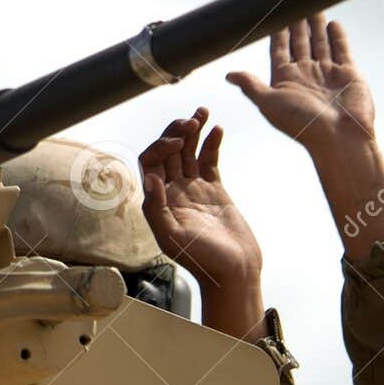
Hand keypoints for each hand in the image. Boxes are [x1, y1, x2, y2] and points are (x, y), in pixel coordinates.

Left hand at [139, 109, 266, 341]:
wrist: (234, 273)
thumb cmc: (202, 261)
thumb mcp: (173, 238)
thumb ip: (157, 209)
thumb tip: (150, 179)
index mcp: (158, 200)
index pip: (151, 162)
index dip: (160, 147)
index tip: (178, 141)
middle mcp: (172, 191)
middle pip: (168, 151)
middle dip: (176, 132)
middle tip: (191, 119)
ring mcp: (194, 189)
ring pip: (189, 152)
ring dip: (193, 131)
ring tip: (202, 111)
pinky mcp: (215, 190)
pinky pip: (210, 161)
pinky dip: (212, 144)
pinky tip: (218, 129)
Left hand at [228, 14, 383, 259]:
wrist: (340, 139)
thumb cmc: (302, 125)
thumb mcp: (270, 103)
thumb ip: (251, 86)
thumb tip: (228, 75)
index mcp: (284, 79)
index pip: (278, 48)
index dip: (275, 32)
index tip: (270, 12)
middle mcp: (305, 74)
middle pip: (298, 41)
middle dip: (295, 23)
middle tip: (293, 0)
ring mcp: (327, 73)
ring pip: (319, 42)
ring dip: (315, 25)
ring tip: (311, 4)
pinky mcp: (348, 73)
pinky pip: (341, 50)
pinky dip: (336, 36)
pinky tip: (331, 22)